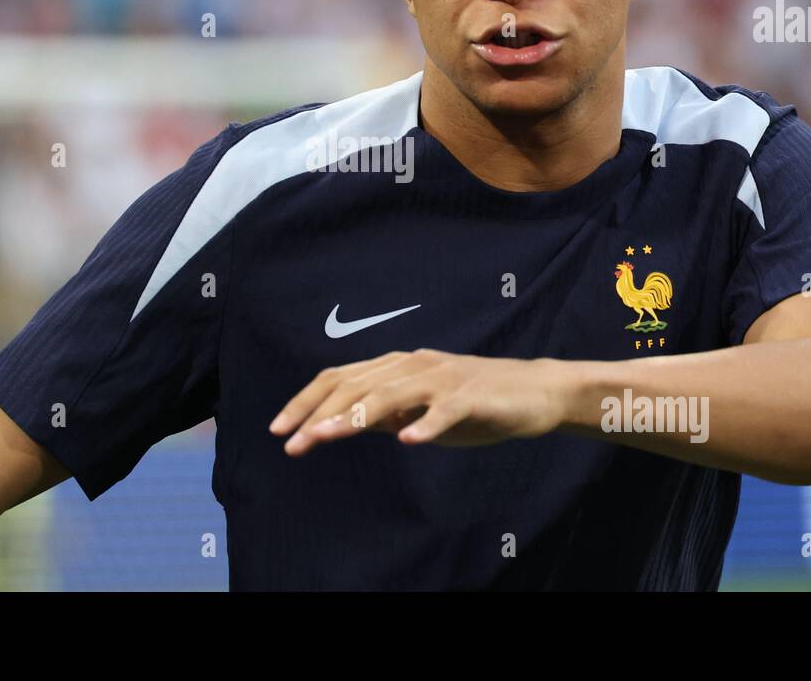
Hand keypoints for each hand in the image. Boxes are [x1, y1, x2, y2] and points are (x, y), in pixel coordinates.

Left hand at [268, 349, 574, 454]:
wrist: (532, 391)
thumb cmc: (471, 403)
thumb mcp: (418, 410)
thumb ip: (382, 414)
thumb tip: (340, 425)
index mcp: (396, 367)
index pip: (340, 379)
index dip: (306, 401)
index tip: (278, 429)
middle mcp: (413, 365)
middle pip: (356, 386)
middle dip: (318, 414)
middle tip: (291, 444)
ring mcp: (442, 379)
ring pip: (391, 395)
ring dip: (355, 417)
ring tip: (325, 437)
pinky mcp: (471, 397)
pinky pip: (444, 411)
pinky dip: (426, 424)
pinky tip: (408, 441)